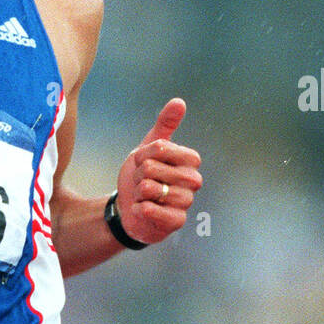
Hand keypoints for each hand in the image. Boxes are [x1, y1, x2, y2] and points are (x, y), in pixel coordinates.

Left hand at [116, 98, 201, 243]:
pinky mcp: (176, 221)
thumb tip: (179, 101)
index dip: (143, 155)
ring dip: (138, 192)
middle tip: (143, 182)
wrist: (129, 208)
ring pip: (150, 188)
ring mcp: (186, 201)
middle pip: (151, 168)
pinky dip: (139, 208)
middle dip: (139, 175)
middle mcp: (193, 180)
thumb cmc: (143, 176)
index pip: (160, 148)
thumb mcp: (150, 147)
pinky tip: (141, 209)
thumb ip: (165, 125)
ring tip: (144, 196)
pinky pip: (152, 210)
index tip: (144, 162)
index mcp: (190, 160)